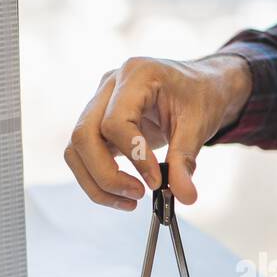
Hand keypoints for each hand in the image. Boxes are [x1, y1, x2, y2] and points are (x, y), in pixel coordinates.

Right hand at [63, 54, 251, 208]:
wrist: (200, 85)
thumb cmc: (200, 96)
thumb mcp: (199, 125)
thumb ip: (186, 160)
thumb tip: (184, 197)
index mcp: (137, 75)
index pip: (116, 122)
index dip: (134, 157)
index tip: (157, 182)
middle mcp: (110, 85)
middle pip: (83, 135)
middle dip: (105, 174)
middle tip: (138, 195)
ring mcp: (99, 103)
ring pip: (76, 148)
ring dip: (97, 182)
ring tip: (131, 200)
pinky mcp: (98, 123)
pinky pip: (84, 154)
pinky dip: (98, 179)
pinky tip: (124, 192)